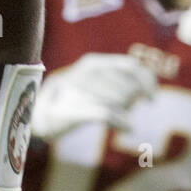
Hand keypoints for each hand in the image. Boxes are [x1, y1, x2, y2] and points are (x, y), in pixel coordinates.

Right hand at [31, 53, 156, 140]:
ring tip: (116, 115)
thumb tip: (144, 92)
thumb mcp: (92, 85)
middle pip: (128, 87)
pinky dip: (122, 123)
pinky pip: (110, 116)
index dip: (147, 82)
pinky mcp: (75, 110)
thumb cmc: (70, 100)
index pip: (131, 67)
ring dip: (124, 112)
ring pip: (120, 102)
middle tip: (126, 107)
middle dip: (132, 100)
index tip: (152, 99)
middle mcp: (86, 72)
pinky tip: (127, 127)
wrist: (38, 118)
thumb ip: (117, 82)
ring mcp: (79, 90)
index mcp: (92, 62)